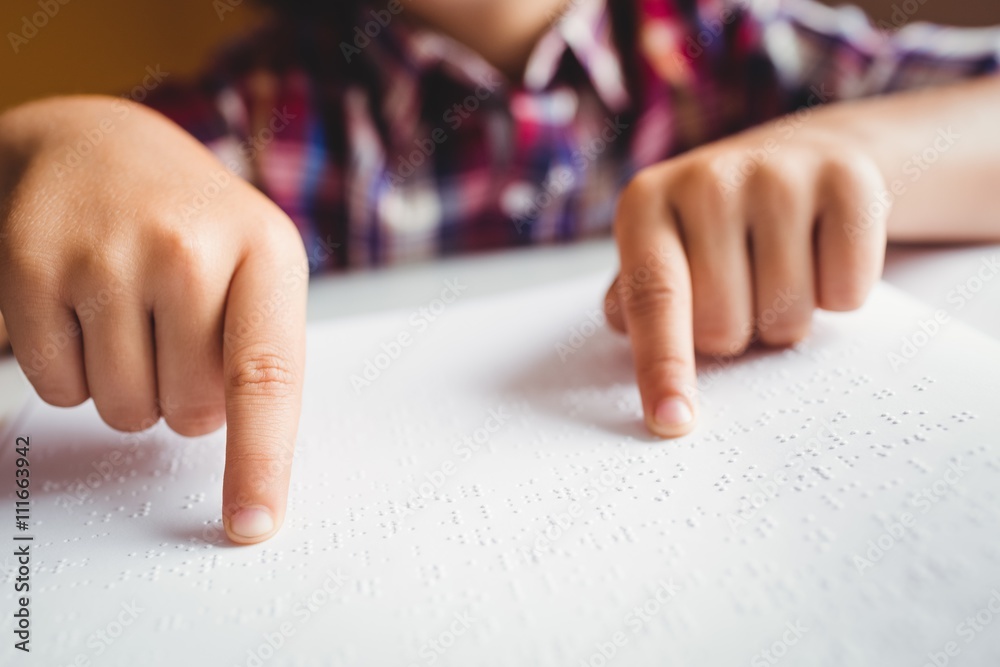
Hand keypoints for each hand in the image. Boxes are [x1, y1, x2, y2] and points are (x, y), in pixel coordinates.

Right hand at [0, 97, 307, 543]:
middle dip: (186, 395)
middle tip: (178, 330)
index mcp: (265, 252)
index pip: (266, 377)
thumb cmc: (194, 225)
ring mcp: (104, 254)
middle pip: (189, 414)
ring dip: (131, 388)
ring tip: (134, 316)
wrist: (101, 146)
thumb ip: (264, 356)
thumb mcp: (258, 267)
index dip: (260, 461)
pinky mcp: (30, 266)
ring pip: (122, 411)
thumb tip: (259, 469)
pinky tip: (88, 311)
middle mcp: (188, 248)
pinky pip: (59, 391)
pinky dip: (76, 372)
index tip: (252, 523)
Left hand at [605, 122, 887, 437]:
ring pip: (787, 316)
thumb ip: (638, 303)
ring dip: (786, 319)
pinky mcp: (847, 179)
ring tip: (779, 272)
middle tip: (742, 294)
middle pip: (723, 325)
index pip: (653, 299)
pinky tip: (822, 254)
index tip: (672, 421)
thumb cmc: (718, 230)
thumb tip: (628, 333)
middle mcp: (706, 179)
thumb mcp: (664, 254)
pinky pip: (847, 292)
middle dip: (736, 334)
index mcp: (645, 205)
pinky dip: (838, 296)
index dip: (663, 366)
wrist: (800, 157)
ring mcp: (777, 173)